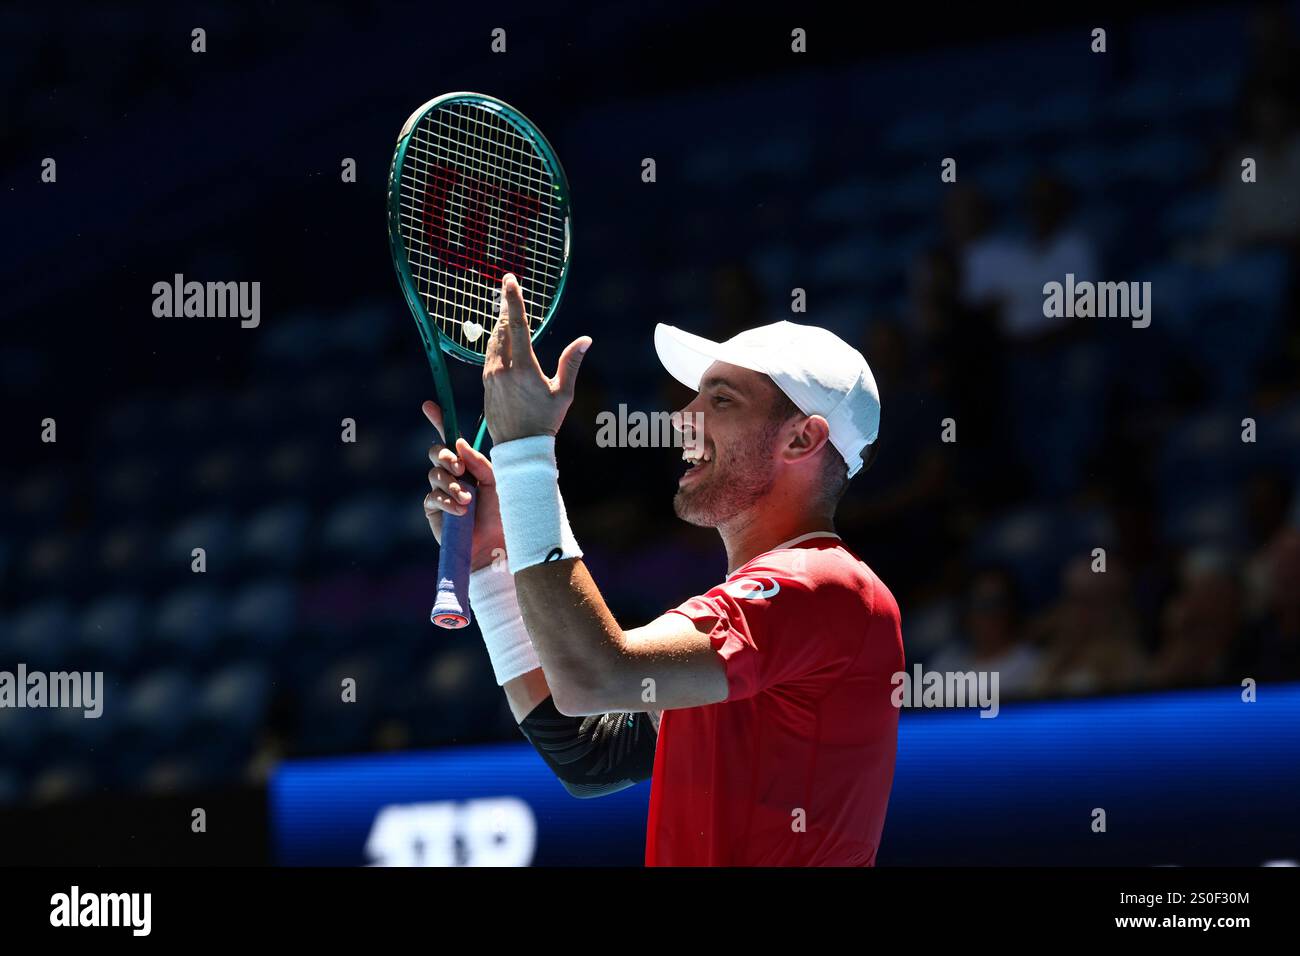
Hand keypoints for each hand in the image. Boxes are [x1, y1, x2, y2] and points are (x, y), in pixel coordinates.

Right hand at [422, 400, 503, 571]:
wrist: (499, 546)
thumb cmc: (504, 514)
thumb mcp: (497, 482)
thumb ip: (479, 462)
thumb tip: (457, 443)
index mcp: (470, 465)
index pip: (451, 440)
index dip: (439, 421)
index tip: (429, 405)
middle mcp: (454, 475)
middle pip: (437, 453)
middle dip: (445, 456)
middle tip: (459, 468)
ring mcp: (442, 492)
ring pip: (434, 475)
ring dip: (451, 485)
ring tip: (467, 500)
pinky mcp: (434, 510)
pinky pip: (432, 497)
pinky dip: (446, 501)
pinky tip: (460, 511)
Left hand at [482, 273, 590, 443]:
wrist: (519, 446)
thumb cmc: (545, 421)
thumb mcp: (563, 393)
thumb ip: (571, 363)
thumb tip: (585, 340)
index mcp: (523, 367)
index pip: (516, 325)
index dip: (512, 300)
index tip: (509, 280)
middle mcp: (503, 368)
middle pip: (502, 328)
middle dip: (506, 307)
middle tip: (508, 287)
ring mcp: (491, 375)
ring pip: (494, 340)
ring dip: (501, 324)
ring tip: (506, 309)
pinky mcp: (487, 382)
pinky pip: (490, 354)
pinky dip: (497, 341)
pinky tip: (502, 337)